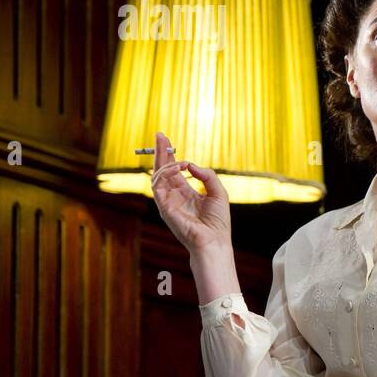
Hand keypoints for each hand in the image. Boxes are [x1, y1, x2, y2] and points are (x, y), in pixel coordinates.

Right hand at [149, 131, 231, 254]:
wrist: (214, 241)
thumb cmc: (218, 221)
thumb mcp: (218, 192)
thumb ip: (207, 175)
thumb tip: (190, 164)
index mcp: (185, 193)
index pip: (174, 170)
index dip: (170, 155)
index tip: (166, 140)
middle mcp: (174, 196)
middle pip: (163, 169)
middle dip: (160, 152)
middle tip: (160, 135)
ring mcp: (167, 201)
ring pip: (157, 176)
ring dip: (165, 161)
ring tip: (174, 153)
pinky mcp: (164, 207)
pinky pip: (158, 187)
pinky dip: (165, 173)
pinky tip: (176, 167)